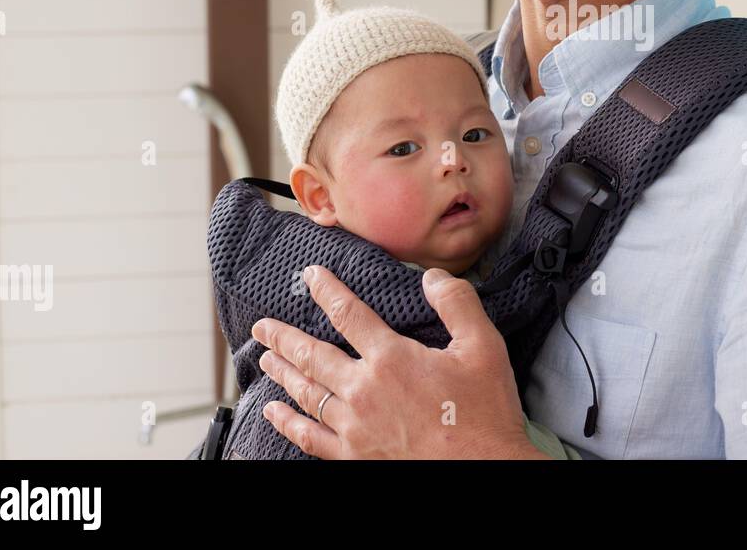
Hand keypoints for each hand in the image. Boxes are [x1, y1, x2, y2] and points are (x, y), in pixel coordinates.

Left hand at [252, 264, 547, 458]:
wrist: (482, 470)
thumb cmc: (484, 412)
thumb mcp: (483, 347)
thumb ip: (457, 304)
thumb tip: (432, 277)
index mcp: (392, 358)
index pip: (350, 314)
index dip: (327, 290)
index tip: (310, 275)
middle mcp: (364, 390)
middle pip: (313, 355)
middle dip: (284, 337)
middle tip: (262, 325)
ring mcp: (354, 426)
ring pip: (306, 393)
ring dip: (282, 372)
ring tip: (265, 358)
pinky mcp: (354, 456)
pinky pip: (309, 437)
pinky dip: (287, 423)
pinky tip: (274, 412)